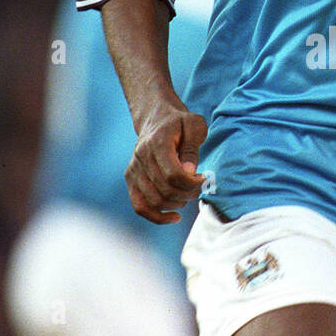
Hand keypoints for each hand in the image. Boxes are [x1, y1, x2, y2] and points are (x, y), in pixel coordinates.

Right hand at [125, 104, 208, 223]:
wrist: (157, 119)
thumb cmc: (180, 123)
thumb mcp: (194, 125)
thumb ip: (192, 148)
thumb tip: (189, 171)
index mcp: (157, 142)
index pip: (173, 174)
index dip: (191, 183)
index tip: (203, 178)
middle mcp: (141, 157)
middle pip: (165, 190)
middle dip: (187, 193)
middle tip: (198, 186)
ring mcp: (133, 170)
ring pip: (155, 201)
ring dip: (177, 203)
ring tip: (188, 194)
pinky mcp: (131, 180)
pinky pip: (140, 207)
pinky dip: (157, 217)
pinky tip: (175, 217)